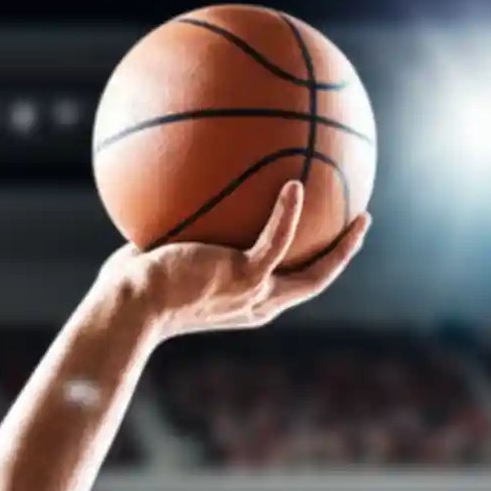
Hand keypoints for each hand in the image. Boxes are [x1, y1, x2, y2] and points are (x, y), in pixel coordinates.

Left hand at [96, 180, 369, 341]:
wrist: (129, 306)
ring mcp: (253, 293)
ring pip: (314, 274)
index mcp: (244, 303)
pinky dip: (288, 213)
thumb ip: (178, 235)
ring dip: (342, 247)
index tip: (324, 240)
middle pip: (315, 282)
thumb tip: (172, 198)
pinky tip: (293, 184)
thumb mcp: (161, 258)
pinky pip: (276, 240)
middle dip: (342, 255)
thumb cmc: (133, 286)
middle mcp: (257, 304)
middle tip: (361, 225)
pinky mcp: (243, 277)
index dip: (312, 264)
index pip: (288, 285)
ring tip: (360, 214)